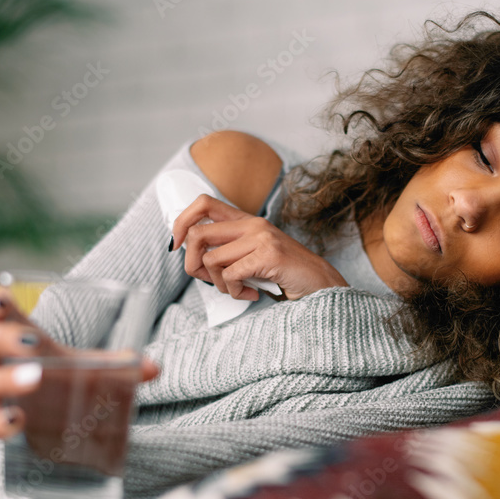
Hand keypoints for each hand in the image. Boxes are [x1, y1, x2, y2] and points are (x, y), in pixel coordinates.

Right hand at [0, 285, 158, 439]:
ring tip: (36, 378)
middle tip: (30, 342)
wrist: (48, 419)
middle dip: (2, 338)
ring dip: (9, 380)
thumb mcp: (90, 365)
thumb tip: (153, 368)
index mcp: (19, 336)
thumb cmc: (65, 379)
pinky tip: (18, 420)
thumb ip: (119, 364)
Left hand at [172, 194, 347, 300]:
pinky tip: (250, 294)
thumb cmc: (285, 274)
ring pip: (212, 260)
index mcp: (247, 221)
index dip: (181, 221)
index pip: (203, 204)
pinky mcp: (268, 256)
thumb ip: (229, 250)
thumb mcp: (254, 255)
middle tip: (207, 279)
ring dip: (218, 284)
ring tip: (238, 290)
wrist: (321, 284)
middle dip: (193, 264)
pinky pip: (230, 275)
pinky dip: (235, 291)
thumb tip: (192, 256)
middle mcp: (253, 224)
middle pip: (198, 234)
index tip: (177, 245)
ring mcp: (261, 238)